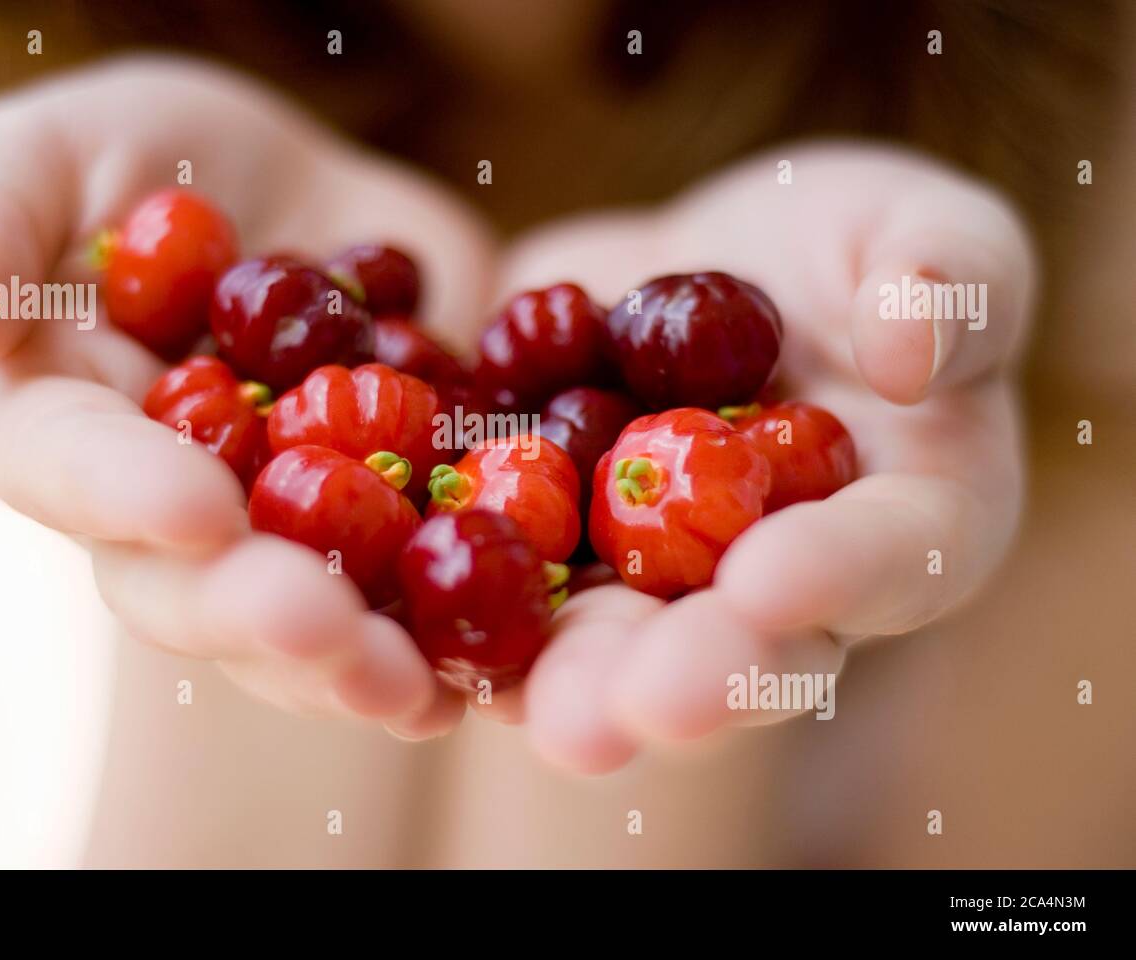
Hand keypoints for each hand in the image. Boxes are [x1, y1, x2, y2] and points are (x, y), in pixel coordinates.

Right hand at [0, 56, 495, 735]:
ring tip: (408, 685)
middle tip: (322, 627)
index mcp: (59, 416)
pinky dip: (439, 650)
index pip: (60, 464)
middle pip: (178, 587)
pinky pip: (399, 611)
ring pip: (292, 628)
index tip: (196, 509)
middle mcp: (155, 511)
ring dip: (347, 662)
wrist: (315, 203)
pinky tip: (477, 682)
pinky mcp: (375, 545)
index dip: (118, 493)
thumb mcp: (69, 142)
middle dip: (250, 612)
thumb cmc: (166, 160)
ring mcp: (270, 543)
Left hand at [487, 144, 1033, 772]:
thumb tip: (910, 355)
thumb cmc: (851, 249)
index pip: (886, 557)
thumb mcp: (917, 230)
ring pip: (618, 640)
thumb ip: (947, 278)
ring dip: (572, 681)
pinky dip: (469, 602)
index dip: (835, 575)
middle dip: (686, 679)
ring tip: (535, 713)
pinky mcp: (556, 539)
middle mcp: (775, 579)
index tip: (770, 583)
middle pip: (743, 643)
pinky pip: (511, 579)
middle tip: (632, 714)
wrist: (713, 267)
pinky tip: (418, 625)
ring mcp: (656, 573)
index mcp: (902, 517)